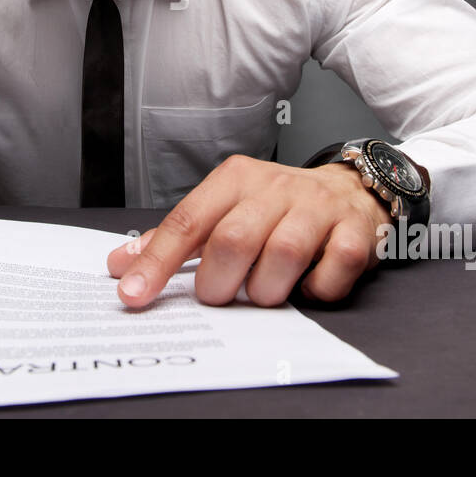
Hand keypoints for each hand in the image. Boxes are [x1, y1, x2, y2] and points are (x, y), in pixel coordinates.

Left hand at [106, 153, 393, 307]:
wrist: (350, 189)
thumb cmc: (276, 207)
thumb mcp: (224, 208)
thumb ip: (174, 237)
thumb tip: (120, 264)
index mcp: (236, 179)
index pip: (187, 221)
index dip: (156, 262)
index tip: (132, 295)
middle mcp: (275, 188)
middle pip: (233, 240)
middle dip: (218, 283)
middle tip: (218, 297)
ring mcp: (318, 208)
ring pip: (282, 255)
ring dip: (266, 289)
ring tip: (263, 293)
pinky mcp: (355, 232)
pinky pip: (332, 272)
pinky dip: (315, 291)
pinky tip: (306, 287)